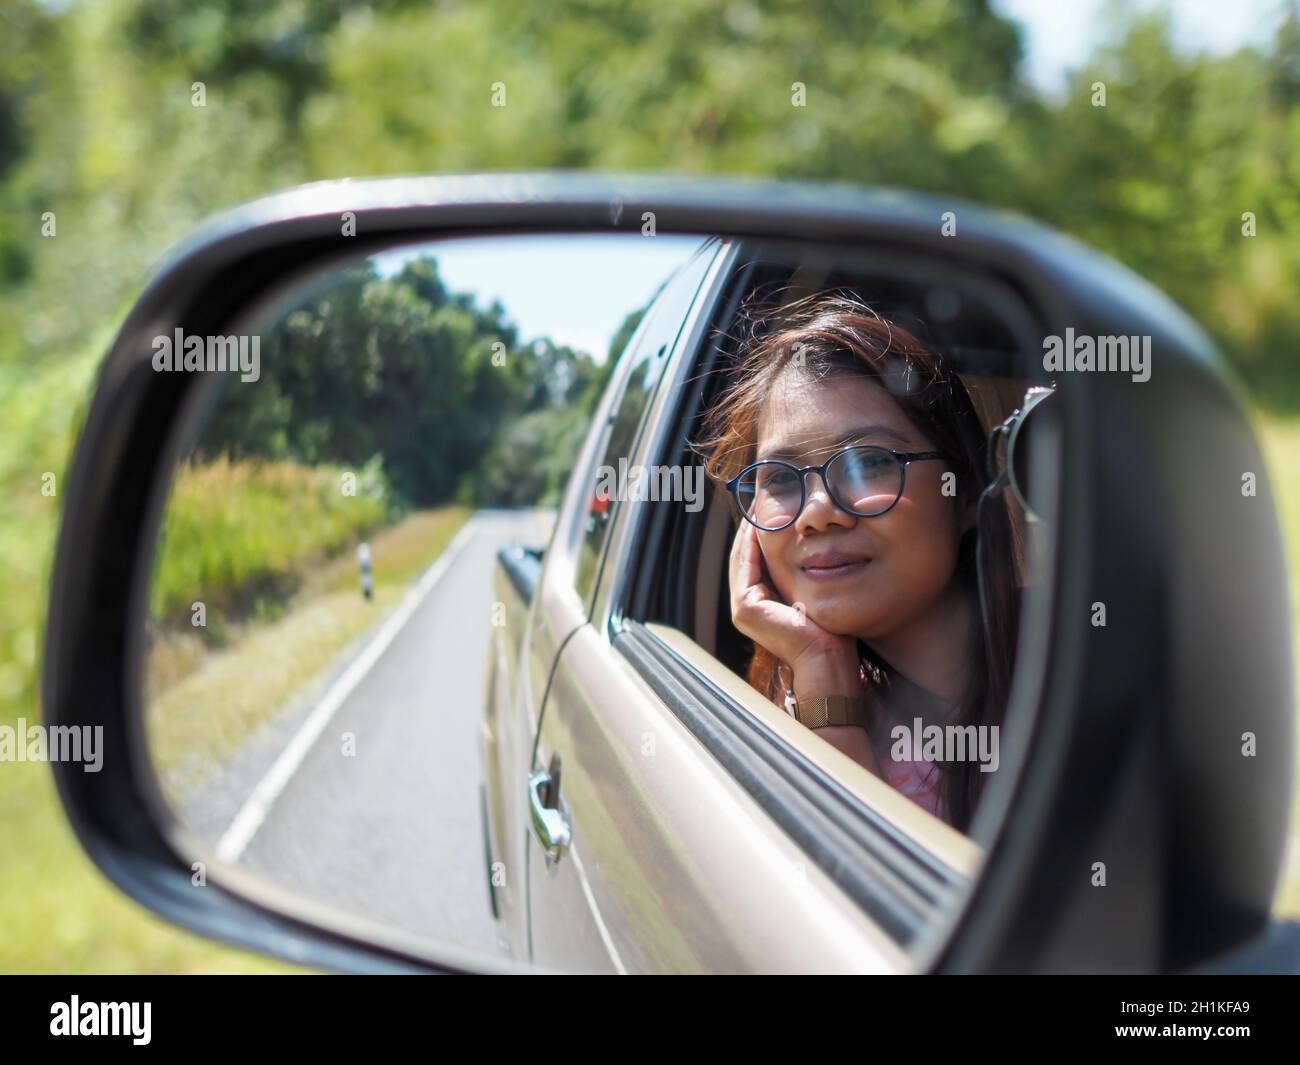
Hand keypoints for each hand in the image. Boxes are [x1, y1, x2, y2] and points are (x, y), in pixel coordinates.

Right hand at [728, 521, 862, 698]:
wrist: (828, 661)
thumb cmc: (831, 633)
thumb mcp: (815, 595)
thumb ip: (807, 576)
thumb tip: (818, 548)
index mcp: (760, 606)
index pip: (756, 562)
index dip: (760, 536)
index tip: (771, 509)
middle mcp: (746, 607)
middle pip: (745, 558)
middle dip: (752, 528)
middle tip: (760, 500)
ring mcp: (742, 609)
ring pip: (743, 558)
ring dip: (749, 531)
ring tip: (759, 506)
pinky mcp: (745, 608)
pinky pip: (747, 565)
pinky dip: (752, 543)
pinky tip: (760, 523)